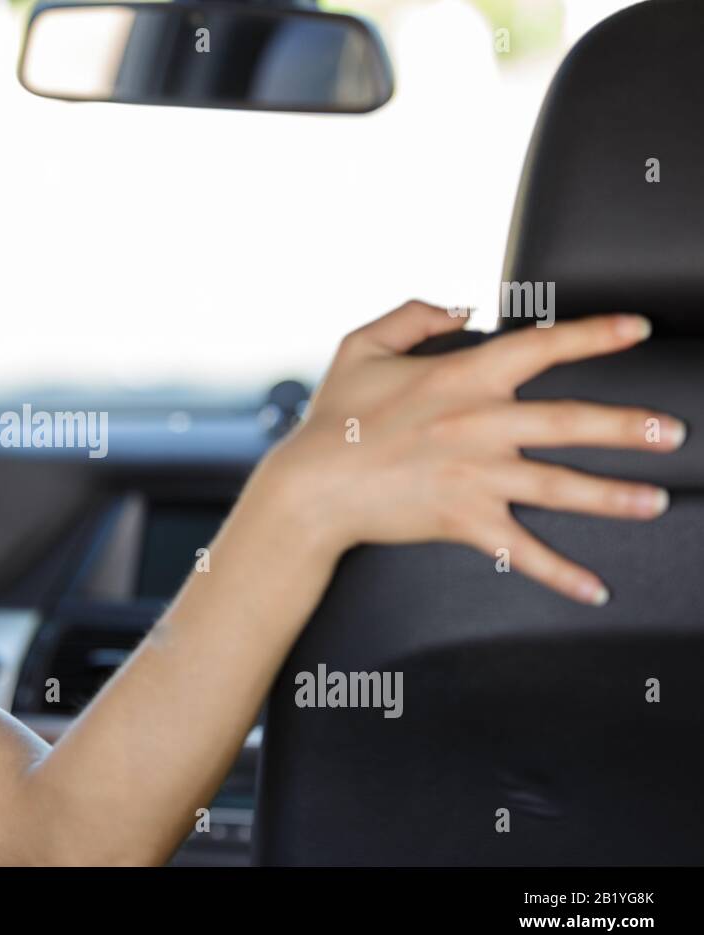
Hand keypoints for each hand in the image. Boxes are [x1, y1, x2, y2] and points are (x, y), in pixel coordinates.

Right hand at [260, 300, 683, 604]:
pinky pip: (522, 552)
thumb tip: (459, 304)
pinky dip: (560, 574)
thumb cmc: (331, 418)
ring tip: (658, 501)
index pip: (541, 347)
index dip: (595, 334)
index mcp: (461, 377)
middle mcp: (478, 425)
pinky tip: (596, 589)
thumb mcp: (360, 346)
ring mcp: (475, 477)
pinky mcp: (463, 521)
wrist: (308, 489)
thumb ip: (412, 314)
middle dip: (630, 427)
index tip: (638, 328)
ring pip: (560, 487)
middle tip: (675, 432)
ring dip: (616, 497)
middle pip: (571, 421)